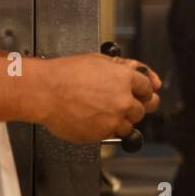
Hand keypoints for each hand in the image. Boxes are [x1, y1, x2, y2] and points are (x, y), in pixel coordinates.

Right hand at [37, 53, 160, 143]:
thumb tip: (142, 72)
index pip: (148, 88)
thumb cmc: (66, 74)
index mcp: (125, 78)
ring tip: (101, 111)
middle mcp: (123, 100)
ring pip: (130, 125)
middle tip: (121, 103)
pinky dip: (106, 129)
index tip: (140, 93)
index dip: (143, 90)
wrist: (45, 92)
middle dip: (134, 106)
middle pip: (143, 109)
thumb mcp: (99, 60)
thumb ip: (124, 67)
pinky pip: (112, 135)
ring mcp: (113, 119)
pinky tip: (93, 118)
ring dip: (121, 120)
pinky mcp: (102, 134)